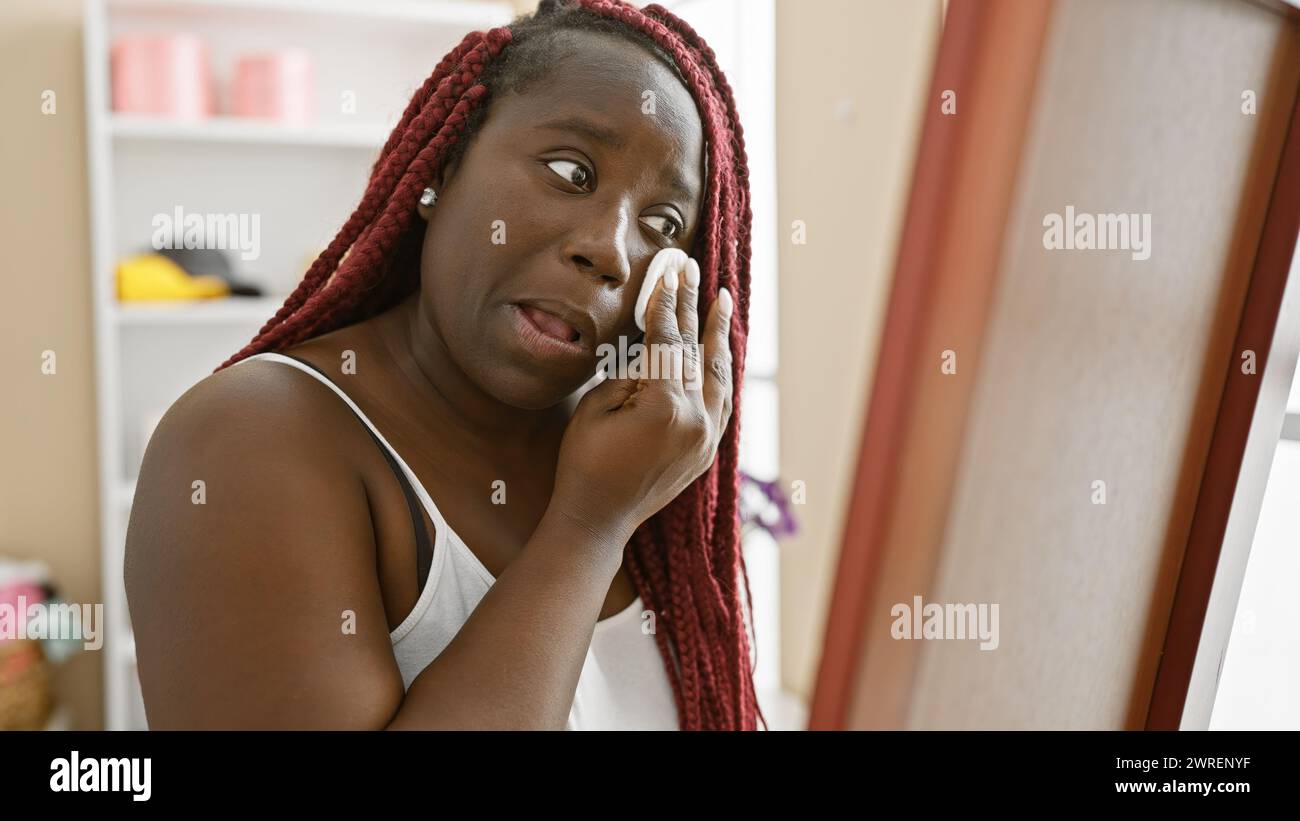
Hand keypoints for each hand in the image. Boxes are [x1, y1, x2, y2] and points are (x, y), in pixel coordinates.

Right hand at [548, 254, 734, 543]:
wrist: (598, 520)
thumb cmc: (585, 463)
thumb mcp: (597, 407)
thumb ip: (630, 373)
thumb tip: (653, 350)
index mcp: (666, 407)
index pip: (668, 342)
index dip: (665, 305)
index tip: (667, 273)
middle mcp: (696, 420)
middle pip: (695, 350)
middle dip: (692, 306)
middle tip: (691, 270)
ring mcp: (707, 438)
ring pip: (718, 373)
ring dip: (718, 334)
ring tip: (722, 299)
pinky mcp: (708, 451)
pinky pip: (722, 400)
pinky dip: (721, 371)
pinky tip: (720, 351)